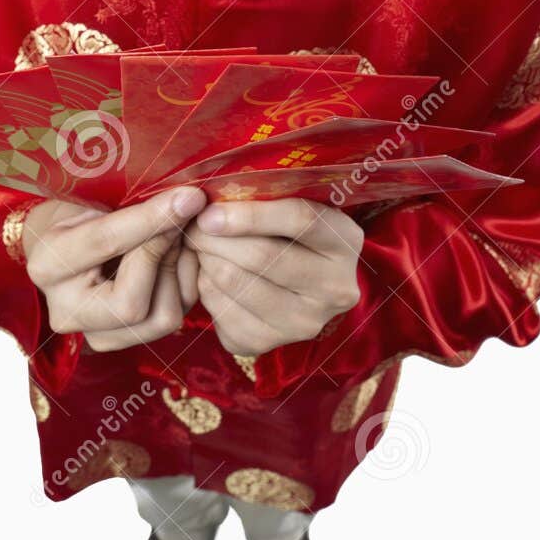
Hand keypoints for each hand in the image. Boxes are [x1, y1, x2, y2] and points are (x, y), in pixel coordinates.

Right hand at [21, 186, 205, 351]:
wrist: (68, 251)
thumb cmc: (83, 218)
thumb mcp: (96, 204)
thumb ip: (132, 207)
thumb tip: (189, 201)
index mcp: (47, 265)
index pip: (105, 243)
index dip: (152, 220)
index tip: (188, 198)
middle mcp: (66, 312)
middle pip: (132, 303)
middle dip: (166, 255)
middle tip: (184, 218)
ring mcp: (95, 335)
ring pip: (161, 318)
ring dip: (179, 271)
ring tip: (178, 237)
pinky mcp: (124, 341)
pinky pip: (172, 318)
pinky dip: (184, 284)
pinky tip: (178, 258)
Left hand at [183, 197, 363, 356]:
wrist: (302, 288)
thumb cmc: (290, 234)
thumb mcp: (294, 207)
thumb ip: (265, 197)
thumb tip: (208, 196)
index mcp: (345, 241)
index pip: (300, 220)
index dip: (250, 214)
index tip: (210, 211)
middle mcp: (334, 289)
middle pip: (262, 256)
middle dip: (217, 237)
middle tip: (194, 226)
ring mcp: (304, 323)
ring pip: (237, 284)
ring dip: (206, 260)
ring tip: (201, 247)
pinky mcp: (268, 343)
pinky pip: (221, 312)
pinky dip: (205, 289)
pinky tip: (208, 275)